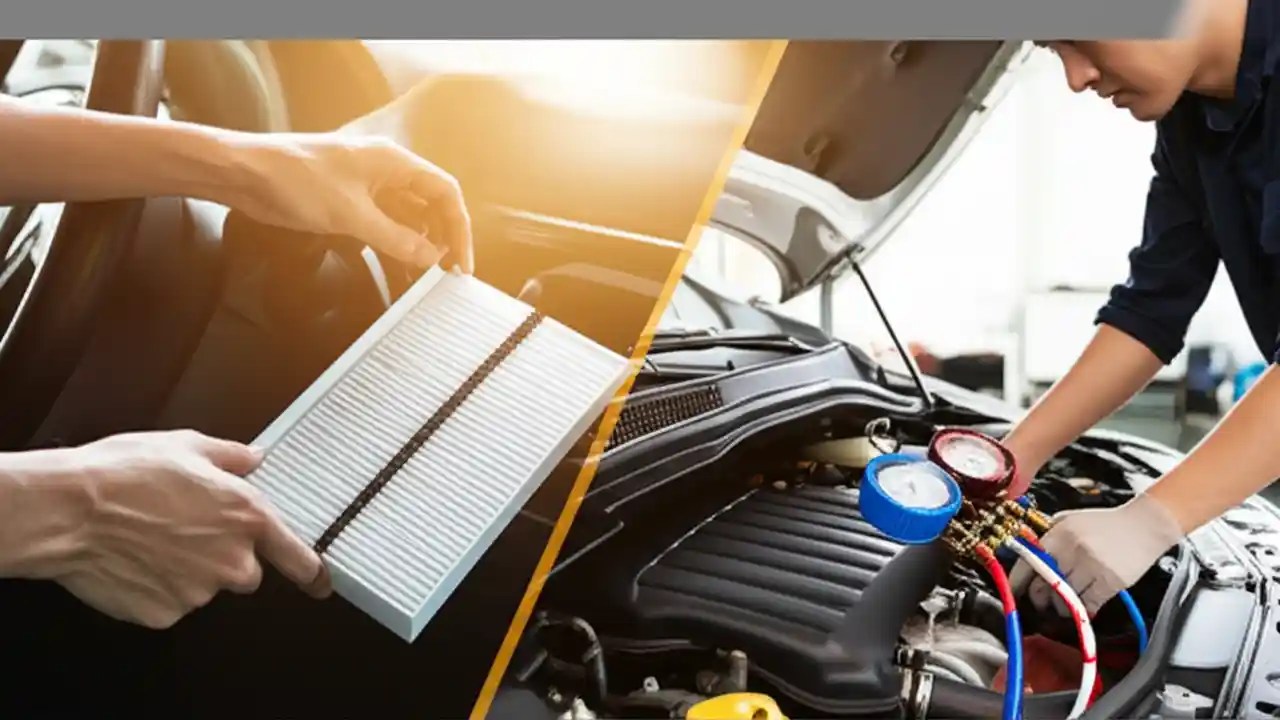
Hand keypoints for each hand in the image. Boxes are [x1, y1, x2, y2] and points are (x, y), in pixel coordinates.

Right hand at [49, 430, 328, 628]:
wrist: (70, 510)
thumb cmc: (125, 474)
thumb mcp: (187, 446)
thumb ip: (231, 457)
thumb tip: (253, 458)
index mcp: (247, 517)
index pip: (297, 556)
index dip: (311, 571)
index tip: (320, 583)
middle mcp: (231, 559)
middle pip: (244, 572)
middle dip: (222, 557)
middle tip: (184, 533)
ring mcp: (200, 591)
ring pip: (204, 587)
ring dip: (186, 571)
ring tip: (150, 540)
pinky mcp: (166, 613)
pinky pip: (170, 604)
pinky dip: (156, 589)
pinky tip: (134, 562)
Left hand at [231, 132, 472, 271]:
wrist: (244, 173)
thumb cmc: (297, 182)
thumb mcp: (352, 215)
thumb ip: (396, 239)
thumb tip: (433, 258)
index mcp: (394, 162)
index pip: (445, 192)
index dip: (459, 228)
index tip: (460, 262)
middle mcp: (386, 170)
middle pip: (431, 205)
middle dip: (442, 238)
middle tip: (446, 275)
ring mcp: (367, 185)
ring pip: (408, 216)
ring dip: (419, 245)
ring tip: (424, 277)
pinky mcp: (350, 201)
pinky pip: (384, 223)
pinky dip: (395, 244)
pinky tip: (398, 266)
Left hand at [1009, 493, 1182, 614]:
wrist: (1145, 525)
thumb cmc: (1106, 523)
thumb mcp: (1071, 519)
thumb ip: (1050, 534)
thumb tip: (1028, 553)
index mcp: (1058, 534)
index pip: (1027, 563)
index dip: (1017, 582)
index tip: (1014, 593)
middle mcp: (1071, 550)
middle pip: (1043, 586)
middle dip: (1039, 599)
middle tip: (1042, 602)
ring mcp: (1091, 566)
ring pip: (1065, 598)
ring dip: (1062, 607)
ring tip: (1065, 605)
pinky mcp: (1110, 581)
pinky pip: (1089, 604)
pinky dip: (1084, 609)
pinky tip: (1085, 607)